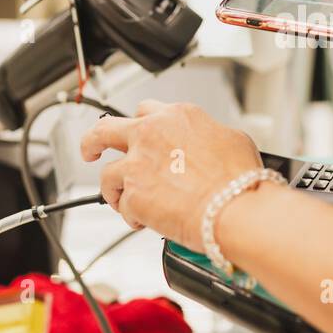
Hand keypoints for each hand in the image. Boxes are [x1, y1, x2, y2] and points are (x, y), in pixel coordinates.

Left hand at [80, 100, 262, 250]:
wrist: (235, 207)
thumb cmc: (241, 178)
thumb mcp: (232, 140)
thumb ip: (208, 136)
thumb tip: (207, 144)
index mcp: (177, 116)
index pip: (145, 111)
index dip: (141, 126)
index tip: (138, 134)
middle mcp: (151, 134)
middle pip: (104, 130)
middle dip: (94, 141)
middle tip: (92, 151)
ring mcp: (137, 164)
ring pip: (106, 174)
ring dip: (113, 190)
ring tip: (123, 202)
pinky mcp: (132, 195)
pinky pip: (122, 207)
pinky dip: (132, 216)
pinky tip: (145, 221)